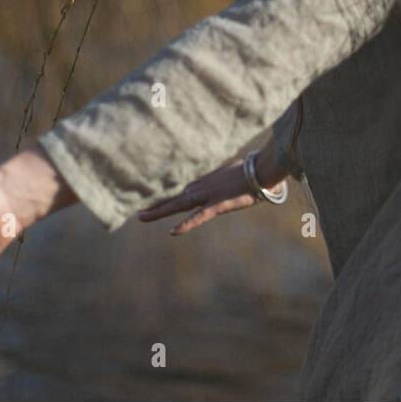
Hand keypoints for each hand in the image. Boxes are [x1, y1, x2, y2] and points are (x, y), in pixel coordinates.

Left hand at [137, 158, 268, 235]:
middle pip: (175, 199)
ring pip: (179, 205)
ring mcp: (208, 196)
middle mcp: (202, 188)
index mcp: (207, 183)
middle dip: (157, 206)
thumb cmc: (254, 171)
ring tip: (141, 217)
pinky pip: (199, 217)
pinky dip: (186, 224)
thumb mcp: (238, 175)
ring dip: (160, 211)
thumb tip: (237, 176)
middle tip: (139, 213)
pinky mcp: (218, 205)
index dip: (169, 200)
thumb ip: (231, 179)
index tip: (155, 204)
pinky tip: (173, 231)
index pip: (184, 193)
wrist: (262, 169)